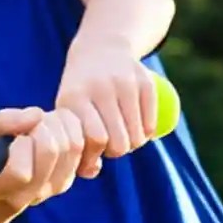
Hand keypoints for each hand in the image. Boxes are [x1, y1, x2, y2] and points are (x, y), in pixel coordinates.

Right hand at [0, 107, 84, 211]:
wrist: (3, 177)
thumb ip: (4, 122)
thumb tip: (37, 115)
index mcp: (1, 188)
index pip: (21, 173)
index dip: (20, 145)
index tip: (16, 138)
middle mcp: (29, 195)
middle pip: (50, 150)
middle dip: (40, 127)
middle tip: (31, 125)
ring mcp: (53, 189)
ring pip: (70, 145)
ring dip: (57, 124)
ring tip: (41, 124)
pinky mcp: (68, 180)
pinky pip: (82, 145)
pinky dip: (70, 128)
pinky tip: (54, 129)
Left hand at [55, 35, 157, 177]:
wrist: (100, 49)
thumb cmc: (80, 93)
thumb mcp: (70, 112)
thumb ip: (76, 145)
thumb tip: (92, 172)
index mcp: (76, 97)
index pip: (95, 139)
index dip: (96, 155)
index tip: (93, 152)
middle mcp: (101, 87)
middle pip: (118, 142)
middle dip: (115, 152)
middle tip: (110, 144)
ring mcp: (125, 82)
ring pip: (137, 137)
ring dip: (131, 144)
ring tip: (122, 136)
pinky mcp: (146, 81)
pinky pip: (151, 125)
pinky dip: (145, 133)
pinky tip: (135, 127)